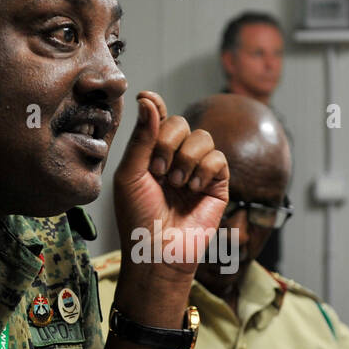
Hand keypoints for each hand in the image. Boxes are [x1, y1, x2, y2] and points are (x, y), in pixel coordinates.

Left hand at [113, 91, 228, 279]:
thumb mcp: (129, 175)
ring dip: (186, 159)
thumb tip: (148, 99)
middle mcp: (174, 158)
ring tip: (176, 185)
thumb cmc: (138, 218)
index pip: (157, 118)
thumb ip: (141, 138)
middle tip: (159, 171)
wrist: (159, 251)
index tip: (146, 97)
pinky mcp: (218, 184)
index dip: (154, 105)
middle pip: (180, 123)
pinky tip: (193, 190)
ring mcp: (197, 170)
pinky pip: (219, 158)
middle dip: (169, 143)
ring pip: (202, 138)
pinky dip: (205, 170)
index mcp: (150, 154)